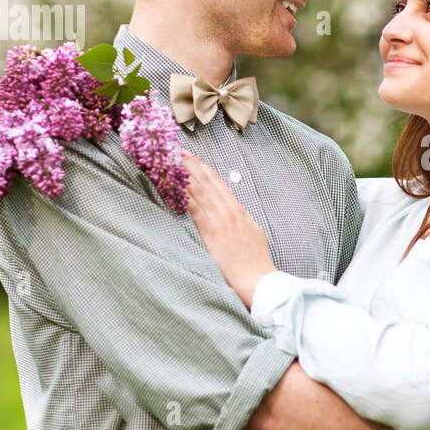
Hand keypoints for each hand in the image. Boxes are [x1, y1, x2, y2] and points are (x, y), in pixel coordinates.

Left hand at [181, 152, 275, 307]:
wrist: (256, 277)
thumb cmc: (255, 258)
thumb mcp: (253, 231)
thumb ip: (241, 218)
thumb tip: (233, 209)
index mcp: (238, 210)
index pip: (218, 183)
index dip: (204, 168)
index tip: (193, 157)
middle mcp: (228, 211)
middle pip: (206, 182)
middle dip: (191, 165)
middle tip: (177, 151)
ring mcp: (219, 221)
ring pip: (199, 192)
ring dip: (184, 175)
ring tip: (172, 163)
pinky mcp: (210, 234)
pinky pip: (194, 210)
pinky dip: (184, 196)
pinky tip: (174, 187)